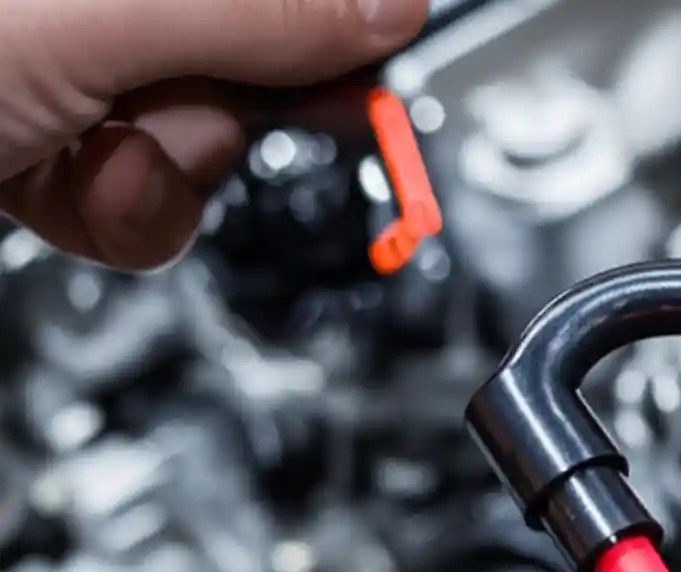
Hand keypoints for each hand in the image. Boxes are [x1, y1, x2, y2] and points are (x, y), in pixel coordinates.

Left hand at [0, 0, 427, 269]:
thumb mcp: (94, 17)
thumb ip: (257, 11)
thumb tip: (392, 9)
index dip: (339, 28)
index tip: (376, 84)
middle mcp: (121, 19)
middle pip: (259, 69)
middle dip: (227, 111)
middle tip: (191, 110)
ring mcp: (91, 90)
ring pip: (209, 149)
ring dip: (163, 176)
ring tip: (96, 154)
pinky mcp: (68, 159)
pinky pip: (154, 209)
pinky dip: (122, 219)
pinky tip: (64, 189)